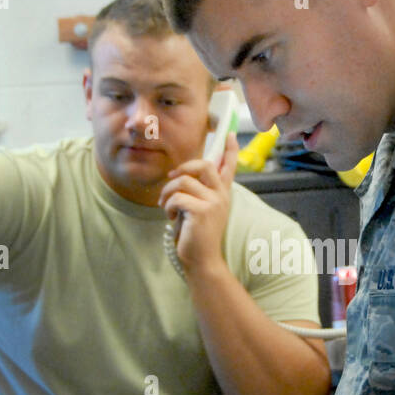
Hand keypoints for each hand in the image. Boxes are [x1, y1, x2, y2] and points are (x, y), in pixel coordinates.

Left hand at [158, 134, 238, 276]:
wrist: (202, 261)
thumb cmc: (196, 237)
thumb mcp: (198, 210)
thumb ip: (196, 193)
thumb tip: (179, 174)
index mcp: (222, 194)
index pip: (229, 167)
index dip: (229, 149)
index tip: (229, 134)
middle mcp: (221, 196)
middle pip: (203, 165)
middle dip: (182, 168)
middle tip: (171, 178)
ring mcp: (214, 202)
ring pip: (183, 181)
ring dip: (167, 192)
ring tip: (164, 206)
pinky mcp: (202, 211)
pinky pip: (177, 197)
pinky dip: (167, 206)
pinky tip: (170, 217)